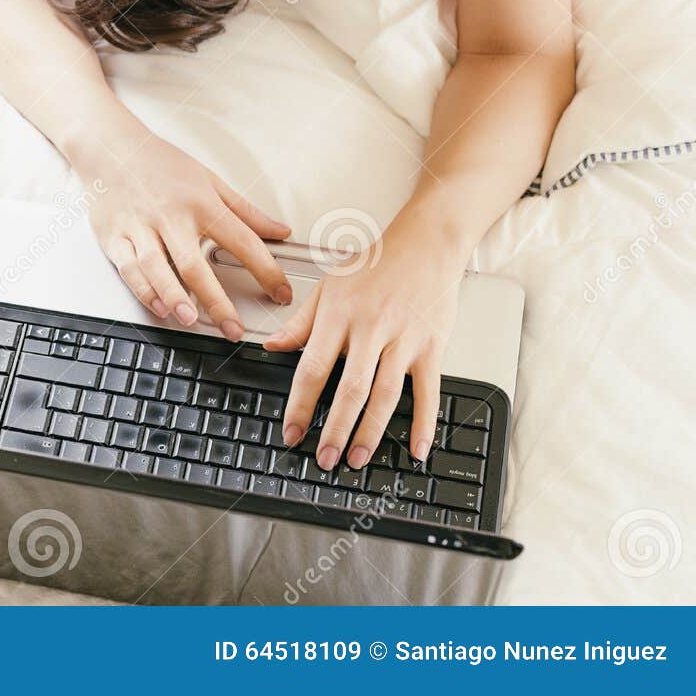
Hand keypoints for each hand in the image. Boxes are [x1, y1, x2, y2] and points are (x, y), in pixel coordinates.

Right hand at [74, 126, 293, 335]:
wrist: (110, 147)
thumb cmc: (160, 162)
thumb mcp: (210, 179)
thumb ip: (247, 210)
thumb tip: (281, 230)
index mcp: (200, 203)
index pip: (242, 241)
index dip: (266, 271)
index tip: (280, 293)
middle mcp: (170, 217)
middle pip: (194, 265)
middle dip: (216, 302)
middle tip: (233, 328)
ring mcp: (139, 228)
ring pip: (156, 269)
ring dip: (174, 297)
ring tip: (191, 320)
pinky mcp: (114, 237)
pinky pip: (128, 269)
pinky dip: (143, 290)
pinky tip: (159, 306)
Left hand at [265, 221, 464, 470]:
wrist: (425, 244)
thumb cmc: (375, 264)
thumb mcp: (327, 287)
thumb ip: (300, 323)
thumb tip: (271, 347)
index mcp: (339, 315)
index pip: (313, 367)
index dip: (300, 404)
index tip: (291, 432)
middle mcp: (371, 329)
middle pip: (351, 388)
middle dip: (335, 428)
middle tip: (324, 458)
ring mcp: (404, 339)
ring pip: (386, 394)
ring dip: (370, 432)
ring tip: (356, 458)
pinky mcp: (432, 347)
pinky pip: (428, 392)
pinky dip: (425, 424)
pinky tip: (418, 450)